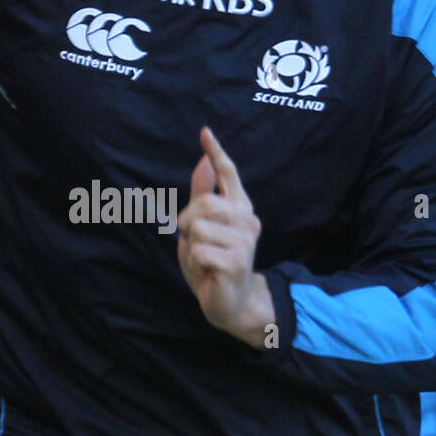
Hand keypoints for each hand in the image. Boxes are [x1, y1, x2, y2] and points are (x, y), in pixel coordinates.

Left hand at [177, 127, 275, 345]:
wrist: (231, 302)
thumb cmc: (214, 262)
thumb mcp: (202, 227)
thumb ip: (203, 195)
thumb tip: (203, 161)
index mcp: (239, 208)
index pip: (228, 174)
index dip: (216, 152)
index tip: (204, 132)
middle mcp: (247, 220)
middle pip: (203, 203)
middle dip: (188, 222)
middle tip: (196, 242)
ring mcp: (245, 241)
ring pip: (198, 228)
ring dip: (192, 246)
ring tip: (206, 259)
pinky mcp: (237, 261)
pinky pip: (198, 250)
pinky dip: (196, 262)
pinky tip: (209, 271)